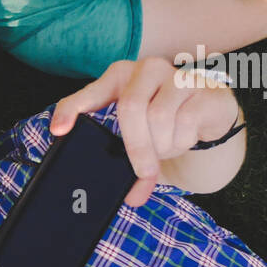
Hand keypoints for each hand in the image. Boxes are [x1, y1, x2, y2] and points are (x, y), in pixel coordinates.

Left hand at [50, 58, 239, 206]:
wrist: (208, 112)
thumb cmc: (162, 121)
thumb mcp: (136, 133)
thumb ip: (121, 155)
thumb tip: (128, 198)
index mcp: (119, 77)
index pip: (88, 93)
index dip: (70, 111)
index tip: (58, 131)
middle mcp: (146, 69)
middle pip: (131, 108)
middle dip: (136, 147)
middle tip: (143, 172)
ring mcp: (177, 75)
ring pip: (160, 117)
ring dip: (164, 145)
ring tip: (168, 146)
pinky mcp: (203, 88)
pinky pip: (187, 121)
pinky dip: (184, 140)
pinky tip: (187, 136)